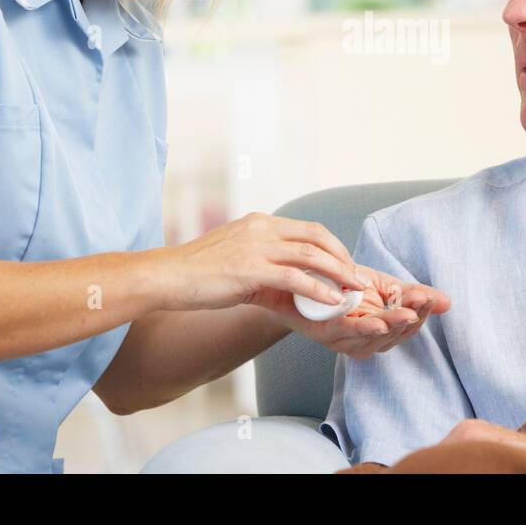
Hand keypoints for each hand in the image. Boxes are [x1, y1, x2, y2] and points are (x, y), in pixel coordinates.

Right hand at [160, 212, 368, 311]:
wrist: (167, 276)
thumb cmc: (198, 273)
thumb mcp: (235, 256)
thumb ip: (262, 260)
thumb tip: (288, 279)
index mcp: (259, 222)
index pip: (308, 228)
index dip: (333, 246)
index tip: (346, 264)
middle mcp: (261, 228)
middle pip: (317, 236)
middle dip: (342, 257)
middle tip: (358, 277)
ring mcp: (256, 247)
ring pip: (311, 255)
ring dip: (339, 273)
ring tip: (355, 290)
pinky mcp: (251, 269)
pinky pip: (295, 278)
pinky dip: (319, 289)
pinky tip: (332, 302)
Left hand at [262, 264, 450, 359]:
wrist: (298, 279)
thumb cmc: (341, 283)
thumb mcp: (381, 285)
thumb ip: (411, 295)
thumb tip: (447, 302)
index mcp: (381, 331)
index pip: (409, 326)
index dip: (420, 312)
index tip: (428, 296)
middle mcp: (364, 342)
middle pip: (393, 335)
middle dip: (408, 318)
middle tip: (419, 303)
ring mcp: (343, 340)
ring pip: (371, 337)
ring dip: (388, 326)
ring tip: (404, 315)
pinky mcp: (323, 331)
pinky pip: (343, 330)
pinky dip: (358, 327)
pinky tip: (373, 320)